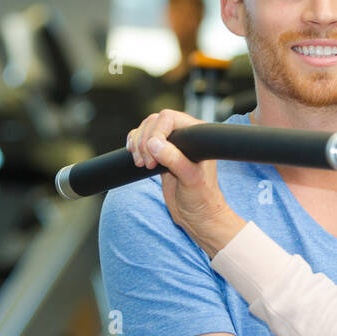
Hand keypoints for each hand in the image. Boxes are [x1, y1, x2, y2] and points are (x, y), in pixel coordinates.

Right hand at [125, 109, 245, 256]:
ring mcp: (171, 146)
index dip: (156, 131)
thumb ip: (174, 159)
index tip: (152, 152)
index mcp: (197, 136)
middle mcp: (185, 137)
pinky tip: (136, 158)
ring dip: (138, 145)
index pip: (170, 118)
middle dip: (144, 141)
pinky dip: (134, 146)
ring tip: (143, 164)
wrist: (197, 216)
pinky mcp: (160, 156)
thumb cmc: (202, 199)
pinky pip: (141, 142)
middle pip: (154, 123)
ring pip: (146, 131)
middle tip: (147, 163)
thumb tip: (153, 144)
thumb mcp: (190, 178)